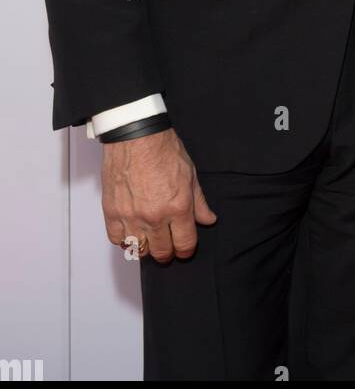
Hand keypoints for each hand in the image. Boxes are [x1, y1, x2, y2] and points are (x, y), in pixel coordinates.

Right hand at [102, 127, 216, 262]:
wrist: (135, 135)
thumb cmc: (162, 149)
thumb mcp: (190, 174)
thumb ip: (199, 202)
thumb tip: (208, 219)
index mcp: (178, 207)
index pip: (185, 244)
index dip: (187, 250)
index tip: (185, 249)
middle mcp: (155, 216)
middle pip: (162, 252)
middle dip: (168, 252)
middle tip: (168, 245)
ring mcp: (132, 216)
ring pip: (140, 250)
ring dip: (146, 247)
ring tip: (150, 239)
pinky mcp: (112, 212)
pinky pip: (117, 240)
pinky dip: (124, 240)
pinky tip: (131, 232)